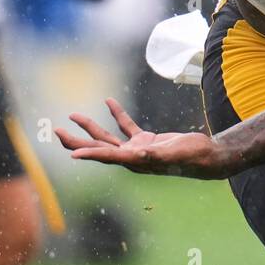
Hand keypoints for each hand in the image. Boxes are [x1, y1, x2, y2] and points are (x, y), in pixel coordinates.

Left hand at [56, 98, 232, 178]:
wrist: (208, 156)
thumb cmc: (193, 157)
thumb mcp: (174, 154)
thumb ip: (155, 155)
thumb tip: (139, 155)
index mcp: (135, 162)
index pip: (107, 156)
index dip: (89, 154)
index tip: (71, 153)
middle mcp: (131, 158)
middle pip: (98, 149)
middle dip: (77, 141)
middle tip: (56, 132)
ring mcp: (137, 150)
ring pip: (107, 138)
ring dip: (90, 127)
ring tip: (72, 116)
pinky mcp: (146, 141)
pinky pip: (126, 127)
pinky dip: (117, 115)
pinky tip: (108, 102)